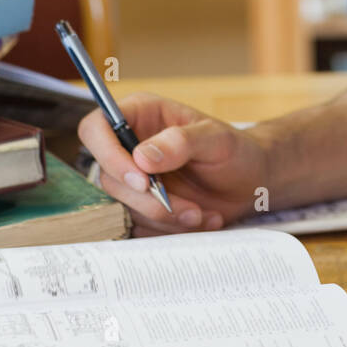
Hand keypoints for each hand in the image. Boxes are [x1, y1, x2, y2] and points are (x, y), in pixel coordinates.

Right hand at [77, 93, 271, 236]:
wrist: (251, 182)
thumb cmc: (236, 150)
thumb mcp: (216, 139)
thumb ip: (181, 142)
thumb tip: (142, 157)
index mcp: (140, 115)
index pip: (95, 129)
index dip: (108, 155)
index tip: (142, 180)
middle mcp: (129, 147)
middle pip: (107, 178)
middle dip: (148, 201)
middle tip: (189, 209)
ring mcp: (132, 180)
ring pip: (123, 208)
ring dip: (164, 219)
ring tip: (201, 214)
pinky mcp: (140, 208)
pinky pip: (138, 228)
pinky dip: (169, 231)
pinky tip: (200, 220)